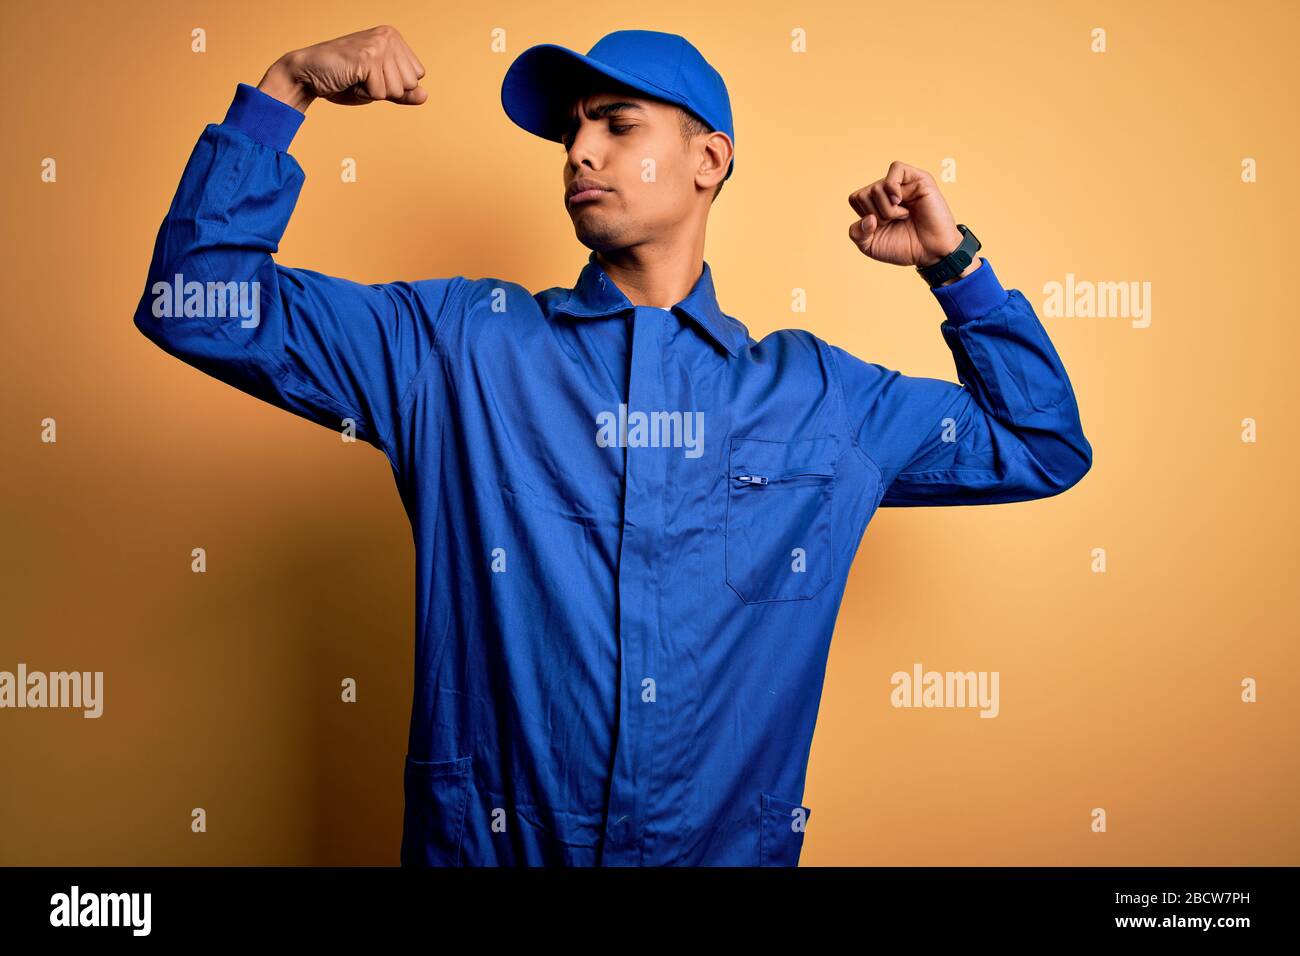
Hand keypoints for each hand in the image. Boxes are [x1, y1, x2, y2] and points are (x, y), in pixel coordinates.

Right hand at [257, 25, 426, 111]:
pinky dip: (364, 94)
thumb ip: (402, 92)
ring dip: (374, 92)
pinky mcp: (368, 57)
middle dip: (386, 90)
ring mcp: (379, 45)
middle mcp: (389, 37)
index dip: (394, 85)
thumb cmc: (343, 79)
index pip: (416, 76)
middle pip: (410, 84)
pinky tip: (350, 79)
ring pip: (396, 90)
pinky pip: (380, 93)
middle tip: (362, 78)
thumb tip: (425, 96)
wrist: (308, 74)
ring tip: (356, 78)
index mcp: (394, 38)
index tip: (372, 76)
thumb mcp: (378, 87)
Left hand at [847, 161, 967, 269]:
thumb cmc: (904, 248)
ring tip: (904, 216)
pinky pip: (896, 168)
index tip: (880, 227)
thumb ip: (856, 233)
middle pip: (864, 194)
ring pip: (877, 186)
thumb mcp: (871, 246)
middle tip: (894, 222)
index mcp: (876, 204)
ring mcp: (903, 184)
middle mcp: (888, 191)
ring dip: (887, 209)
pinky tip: (899, 201)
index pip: (855, 198)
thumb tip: (867, 217)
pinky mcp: (918, 179)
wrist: (931, 252)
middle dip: (876, 215)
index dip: (863, 215)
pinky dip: (892, 187)